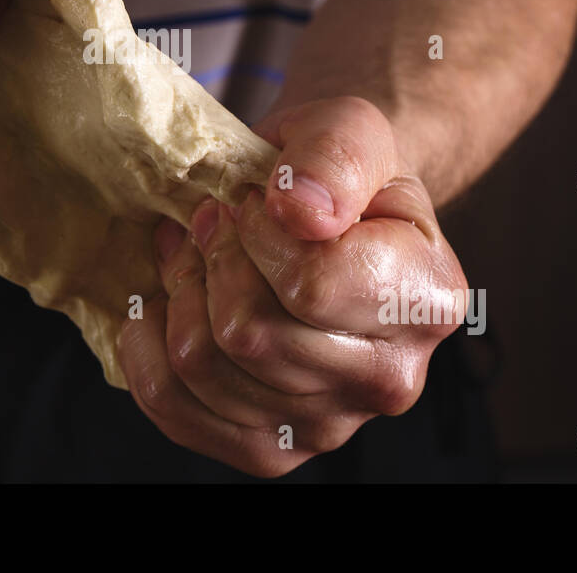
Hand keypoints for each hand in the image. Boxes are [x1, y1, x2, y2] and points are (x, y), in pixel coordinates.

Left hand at [117, 96, 469, 475]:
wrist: (326, 214)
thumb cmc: (337, 172)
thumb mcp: (350, 128)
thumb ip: (336, 157)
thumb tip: (303, 214)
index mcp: (427, 302)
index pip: (309, 286)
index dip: (255, 231)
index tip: (251, 199)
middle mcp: (390, 380)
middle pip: (250, 334)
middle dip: (213, 257)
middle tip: (214, 217)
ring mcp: (329, 425)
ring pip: (205, 367)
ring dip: (180, 291)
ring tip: (196, 251)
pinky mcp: (270, 448)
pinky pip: (172, 408)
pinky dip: (149, 346)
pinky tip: (167, 300)